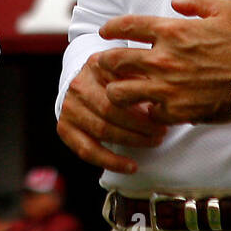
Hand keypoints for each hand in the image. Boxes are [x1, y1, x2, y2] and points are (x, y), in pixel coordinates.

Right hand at [57, 50, 166, 174]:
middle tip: (161, 131)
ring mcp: (69, 107)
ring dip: (131, 141)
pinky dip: (111, 161)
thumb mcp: (127, 68)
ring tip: (152, 142)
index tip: (163, 113)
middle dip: (140, 125)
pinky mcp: (64, 127)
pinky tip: (131, 166)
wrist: (84, 81)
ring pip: (101, 130)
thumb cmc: (114, 78)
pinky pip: (87, 150)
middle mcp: (79, 84)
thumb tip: (166, 97)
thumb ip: (142, 77)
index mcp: (96, 64)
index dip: (143, 102)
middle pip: (111, 110)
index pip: (120, 86)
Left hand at [96, 0, 230, 124]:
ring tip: (118, 89)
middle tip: (102, 63)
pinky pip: (147, 113)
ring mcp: (167, 88)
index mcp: (171, 30)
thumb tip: (176, 2)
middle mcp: (163, 59)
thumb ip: (198, 0)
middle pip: (114, 60)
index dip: (110, 28)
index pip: (126, 26)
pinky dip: (144, 111)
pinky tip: (147, 107)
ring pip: (120, 92)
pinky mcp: (176, 112)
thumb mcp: (227, 9)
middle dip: (104, 61)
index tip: (105, 32)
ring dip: (116, 90)